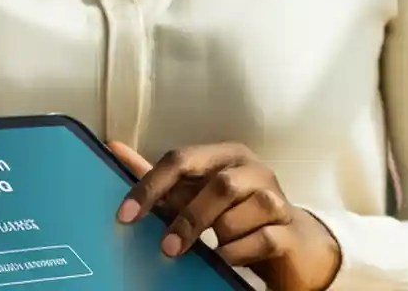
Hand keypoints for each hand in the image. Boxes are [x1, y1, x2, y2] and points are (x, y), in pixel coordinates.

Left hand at [109, 141, 340, 290]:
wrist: (293, 244)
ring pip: (241, 213)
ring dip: (219, 235)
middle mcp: (254, 170)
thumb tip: (114, 150)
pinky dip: (237, 252)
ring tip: (214, 247)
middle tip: (168, 248)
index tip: (125, 216)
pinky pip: (262, 240)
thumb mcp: (198, 192)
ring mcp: (277, 199)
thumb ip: (161, 177)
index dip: (151, 185)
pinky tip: (227, 258)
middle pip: (217, 185)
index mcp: (226, 155)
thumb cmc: (237, 212)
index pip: (182, 158)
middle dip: (188, 218)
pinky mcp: (290, 231)